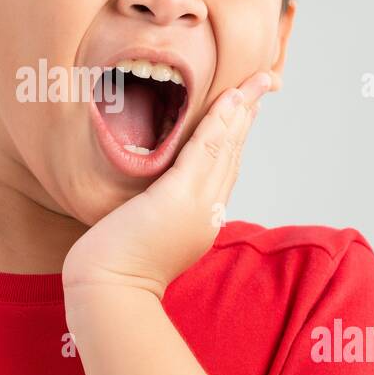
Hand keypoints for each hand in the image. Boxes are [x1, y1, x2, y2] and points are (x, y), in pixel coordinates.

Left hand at [62, 70, 274, 303]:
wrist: (109, 291)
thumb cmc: (114, 267)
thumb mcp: (146, 234)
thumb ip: (159, 212)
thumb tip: (155, 196)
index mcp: (201, 220)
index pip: (224, 170)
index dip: (238, 137)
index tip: (246, 109)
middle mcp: (207, 211)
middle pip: (233, 155)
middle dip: (248, 116)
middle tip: (264, 84)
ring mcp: (197, 204)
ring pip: (225, 148)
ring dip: (241, 112)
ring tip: (255, 83)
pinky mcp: (179, 197)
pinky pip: (205, 151)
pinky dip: (220, 124)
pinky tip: (232, 101)